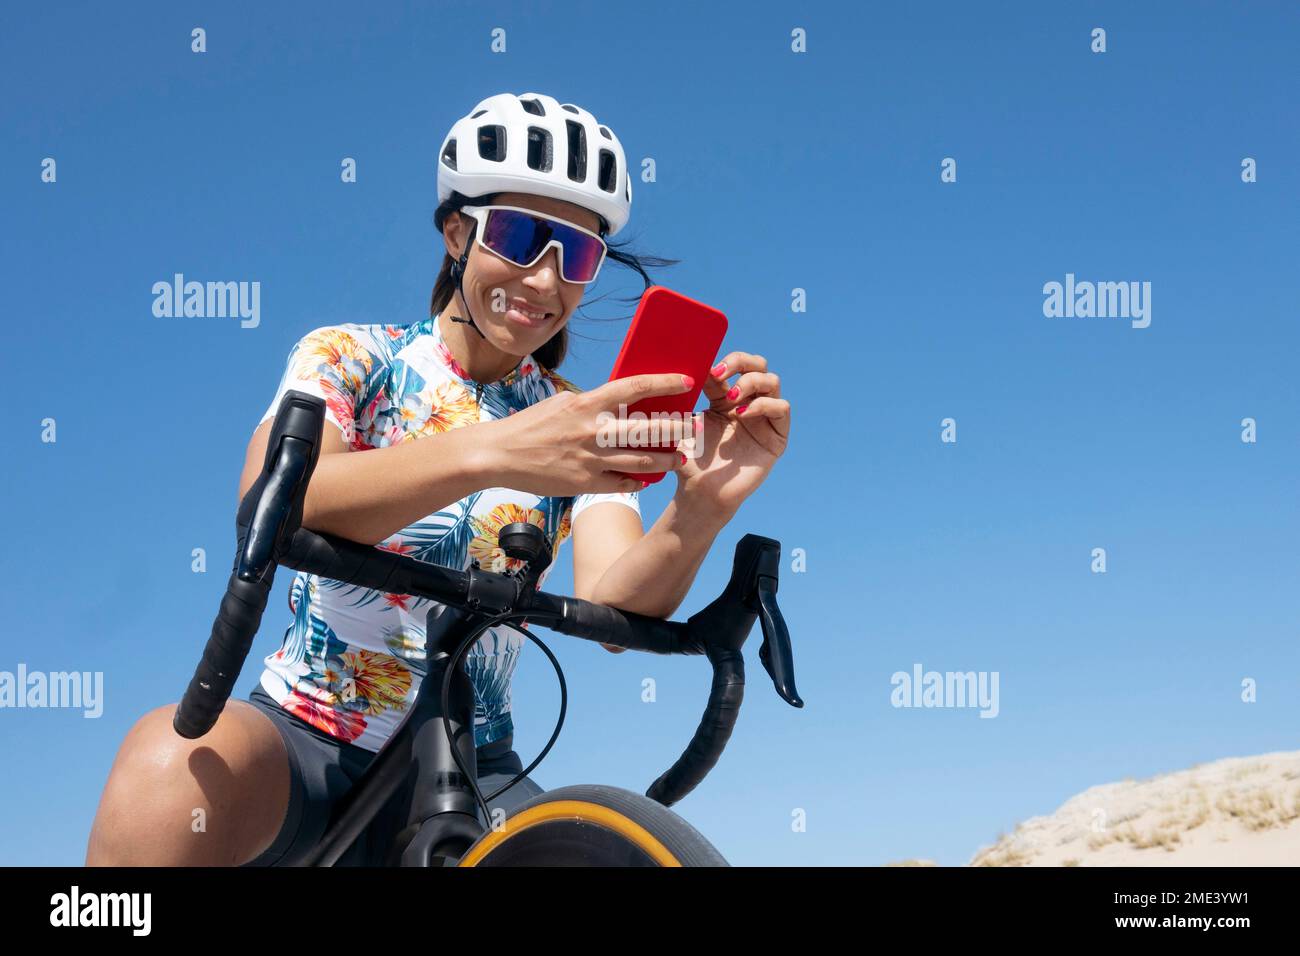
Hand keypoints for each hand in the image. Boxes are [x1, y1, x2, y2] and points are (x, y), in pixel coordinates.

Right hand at [481, 372, 691, 496]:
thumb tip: (618, 399)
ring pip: (642, 460)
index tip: (686, 381)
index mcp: (588, 403)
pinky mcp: (585, 482)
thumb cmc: (531, 426)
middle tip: (696, 428)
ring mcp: (591, 458)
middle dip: (678, 428)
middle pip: (649, 429)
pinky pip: (622, 482)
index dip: (665, 383)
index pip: (636, 387)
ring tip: (680, 459)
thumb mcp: (562, 403)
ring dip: (666, 460)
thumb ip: (592, 403)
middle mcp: (594, 430)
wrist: (500, 455)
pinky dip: (637, 480)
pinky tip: (645, 479)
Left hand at [671, 351, 789, 513]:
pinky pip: (782, 408)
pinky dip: (764, 405)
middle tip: (722, 373)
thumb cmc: (690, 459)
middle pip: (758, 365)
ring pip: (772, 382)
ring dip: (752, 383)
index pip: (734, 366)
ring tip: (732, 398)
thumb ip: (694, 396)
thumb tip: (695, 366)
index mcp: (726, 398)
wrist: (700, 490)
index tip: (707, 370)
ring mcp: (764, 419)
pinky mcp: (777, 436)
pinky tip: (744, 414)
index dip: (724, 363)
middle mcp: (748, 403)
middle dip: (742, 361)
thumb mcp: (688, 422)